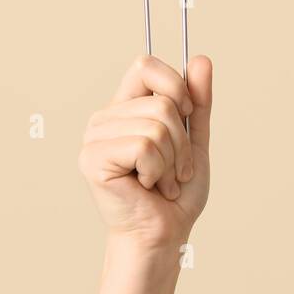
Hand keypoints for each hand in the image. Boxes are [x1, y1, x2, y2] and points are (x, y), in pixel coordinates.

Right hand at [78, 55, 212, 253]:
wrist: (163, 234)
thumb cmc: (176, 192)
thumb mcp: (195, 139)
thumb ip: (198, 102)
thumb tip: (201, 59)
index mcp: (125, 108)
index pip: (145, 65)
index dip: (174, 84)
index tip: (187, 114)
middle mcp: (105, 118)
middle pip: (161, 102)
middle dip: (183, 141)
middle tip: (175, 169)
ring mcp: (95, 138)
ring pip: (157, 126)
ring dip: (173, 161)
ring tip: (162, 181)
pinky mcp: (92, 159)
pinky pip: (145, 146)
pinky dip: (158, 171)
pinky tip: (146, 186)